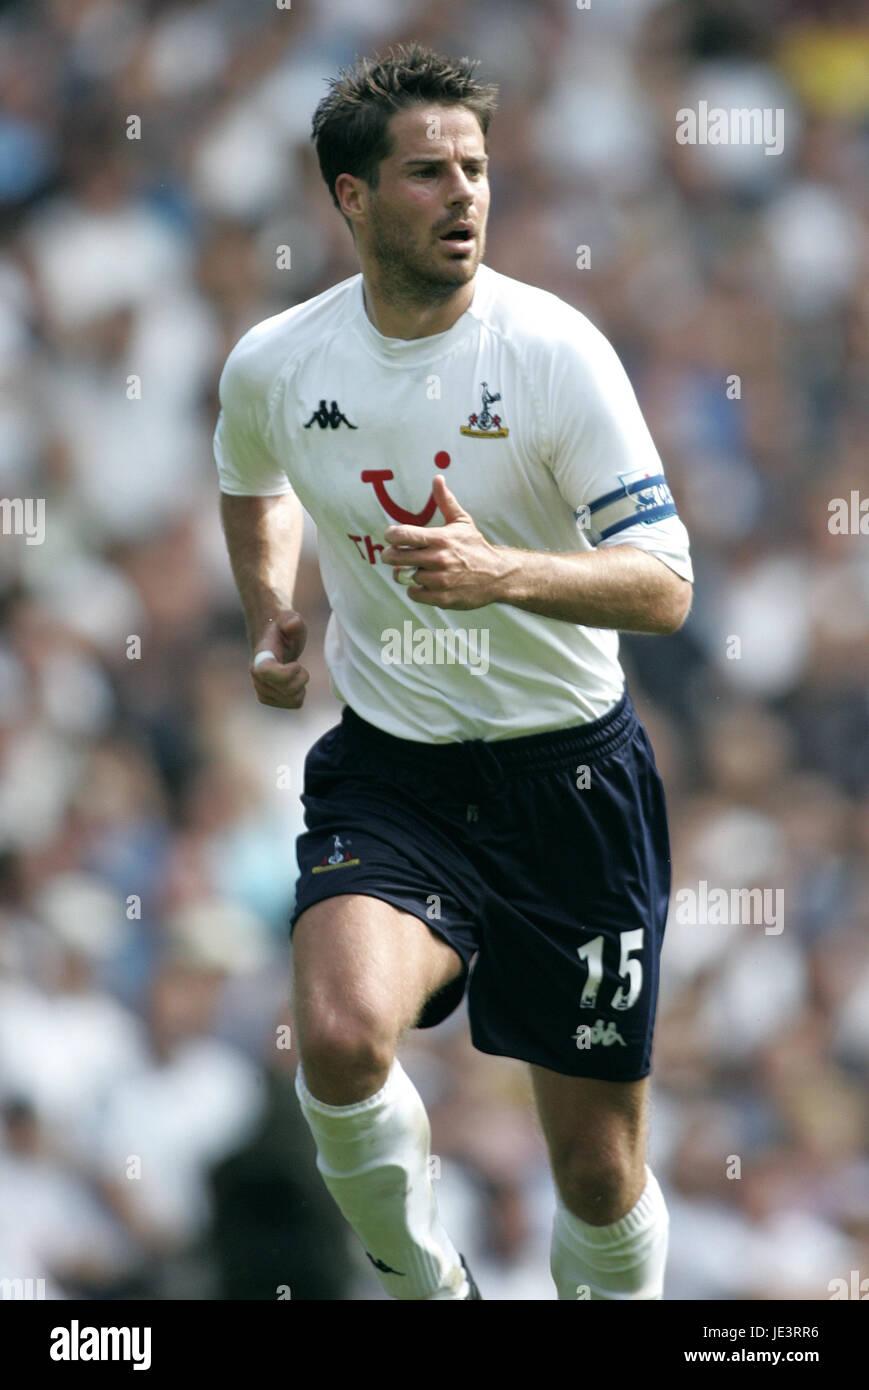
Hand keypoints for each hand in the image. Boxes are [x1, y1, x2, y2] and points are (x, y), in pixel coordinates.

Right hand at [249, 610, 308, 707]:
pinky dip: (300, 694)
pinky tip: (294, 682)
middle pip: (289, 689)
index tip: (296, 662)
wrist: (273, 641)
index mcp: (260, 659)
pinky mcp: (269, 700)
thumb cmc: (283, 629)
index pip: (267, 674)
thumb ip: (292, 620)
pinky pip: (295, 704)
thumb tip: (293, 623)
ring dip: (301, 685)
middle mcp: (256, 678)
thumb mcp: (289, 619)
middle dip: (301, 677)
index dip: (288, 672)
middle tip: (299, 664)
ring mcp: (261, 691)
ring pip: (293, 699)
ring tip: (295, 672)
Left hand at [381, 476, 513, 609]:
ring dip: (404, 573)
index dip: (391, 535)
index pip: (402, 534)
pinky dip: (415, 589)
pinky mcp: (442, 598)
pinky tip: (423, 582)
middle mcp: (439, 559)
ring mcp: (440, 581)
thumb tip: (437, 478)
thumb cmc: (475, 546)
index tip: (391, 536)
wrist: (498, 575)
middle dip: (390, 555)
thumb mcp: (462, 521)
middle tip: (391, 554)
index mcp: (441, 538)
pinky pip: (414, 594)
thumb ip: (446, 500)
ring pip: (405, 576)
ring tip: (412, 568)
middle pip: (396, 557)